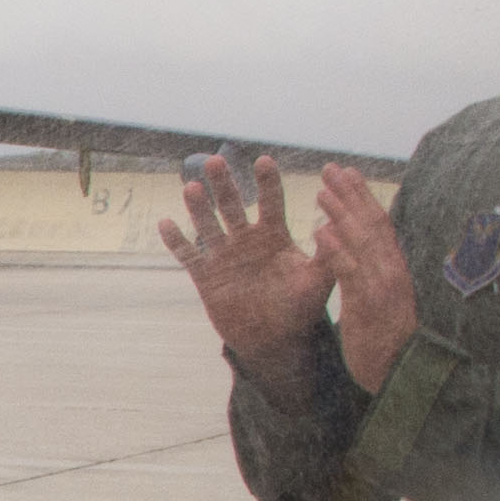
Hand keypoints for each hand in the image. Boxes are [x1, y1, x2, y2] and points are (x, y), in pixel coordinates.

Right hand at [159, 152, 329, 367]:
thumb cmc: (300, 309)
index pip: (270, 201)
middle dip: (224, 183)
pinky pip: (188, 255)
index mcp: (274, 235)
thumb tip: (333, 226)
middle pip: (232, 204)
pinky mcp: (206, 276)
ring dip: (199, 206)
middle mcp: (246, 239)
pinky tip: (166, 224)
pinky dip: (176, 241)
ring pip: (207, 224)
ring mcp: (224, 256)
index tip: (264, 160)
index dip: (267, 181)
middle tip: (216, 161)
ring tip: (192, 187)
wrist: (273, 339)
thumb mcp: (318, 282)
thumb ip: (327, 255)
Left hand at [313, 164, 417, 386]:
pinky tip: (322, 231)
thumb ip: (372, 274)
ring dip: (341, 214)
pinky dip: (337, 250)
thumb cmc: (388, 340)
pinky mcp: (367, 305)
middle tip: (331, 168)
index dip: (363, 198)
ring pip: (361, 242)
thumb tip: (362, 249)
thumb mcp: (381, 301)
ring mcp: (380, 286)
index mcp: (394, 268)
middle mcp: (390, 271)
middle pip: (371, 224)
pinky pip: (350, 273)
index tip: (348, 174)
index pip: (379, 224)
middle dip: (351, 195)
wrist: (400, 375)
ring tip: (322, 190)